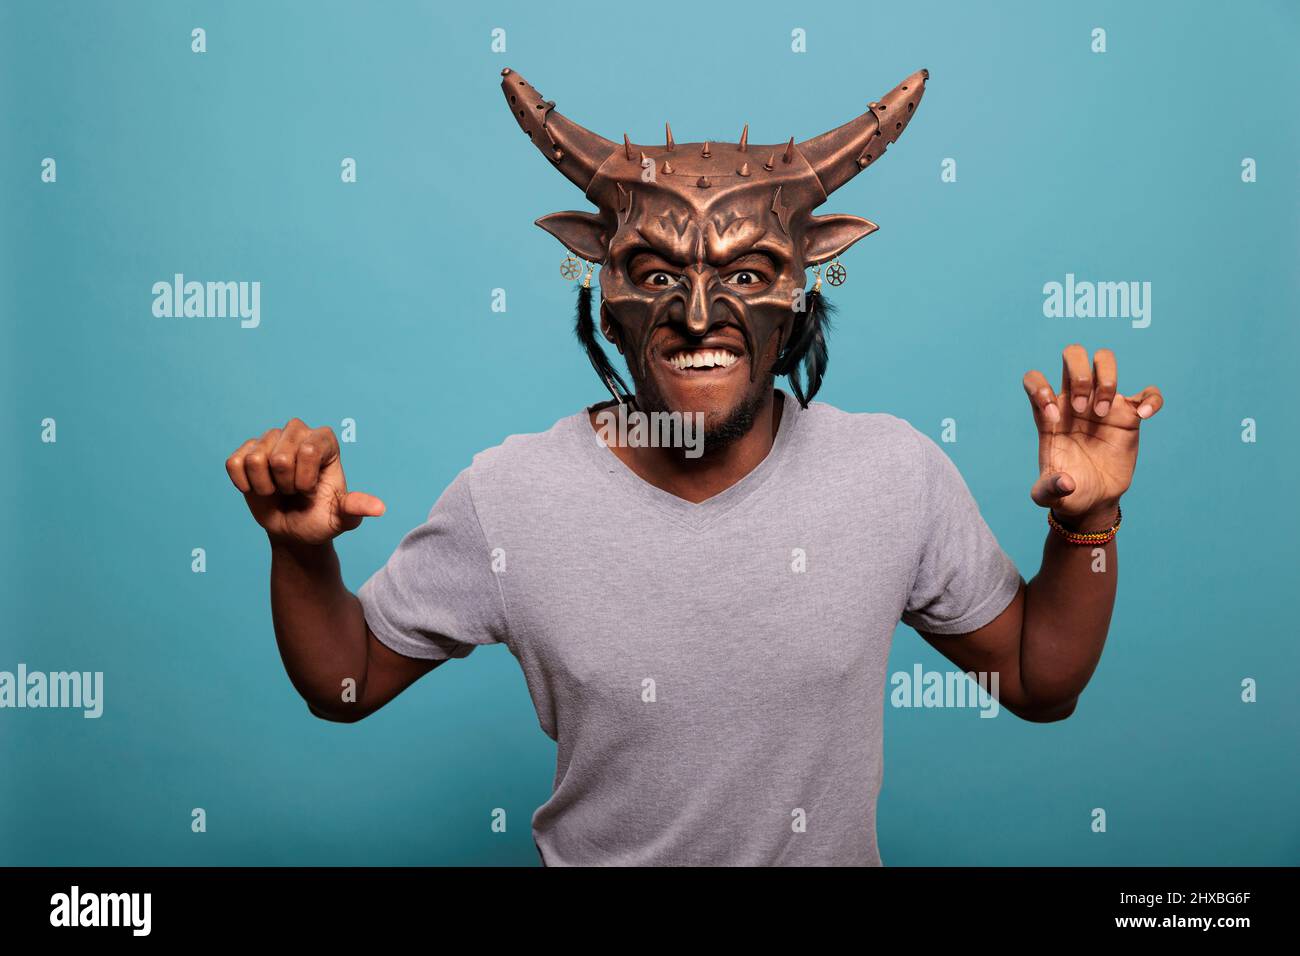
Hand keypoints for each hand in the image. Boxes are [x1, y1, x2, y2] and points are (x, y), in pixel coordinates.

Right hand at [224, 418, 384, 545]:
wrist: (294, 530)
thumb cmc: (320, 520)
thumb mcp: (341, 519)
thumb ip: (356, 509)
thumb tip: (379, 509)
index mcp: (326, 441)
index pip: (309, 450)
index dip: (306, 480)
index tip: (311, 490)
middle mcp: (298, 431)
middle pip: (280, 457)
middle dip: (285, 485)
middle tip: (293, 492)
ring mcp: (270, 438)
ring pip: (255, 460)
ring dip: (265, 486)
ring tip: (278, 490)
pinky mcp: (246, 450)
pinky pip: (234, 463)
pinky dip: (244, 484)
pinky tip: (258, 489)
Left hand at [1021, 345, 1163, 526]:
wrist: (1092, 500)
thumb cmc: (1066, 491)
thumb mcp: (1048, 495)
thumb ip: (1048, 490)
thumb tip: (1066, 481)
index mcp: (1048, 413)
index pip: (1034, 379)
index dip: (1039, 389)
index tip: (1053, 420)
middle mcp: (1073, 402)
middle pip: (1072, 355)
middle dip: (1079, 376)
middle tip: (1081, 410)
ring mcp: (1102, 404)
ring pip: (1104, 361)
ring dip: (1105, 381)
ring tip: (1101, 414)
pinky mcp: (1128, 416)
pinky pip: (1147, 393)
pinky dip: (1151, 398)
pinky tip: (1144, 415)